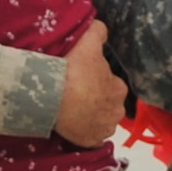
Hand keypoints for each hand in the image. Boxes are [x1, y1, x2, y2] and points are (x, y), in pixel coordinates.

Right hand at [51, 18, 124, 147]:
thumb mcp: (88, 42)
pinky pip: (91, 137)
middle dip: (96, 101)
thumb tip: (102, 28)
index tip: (83, 80)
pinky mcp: (91, 142)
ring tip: (72, 110)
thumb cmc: (73, 69)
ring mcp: (104, 128)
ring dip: (90, 117)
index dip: (97, 82)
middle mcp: (117, 110)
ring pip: (100, 121)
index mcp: (118, 88)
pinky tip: (72, 125)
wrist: (53, 96)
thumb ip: (98, 32)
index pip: (112, 85)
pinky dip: (84, 132)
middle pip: (107, 105)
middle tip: (76, 95)